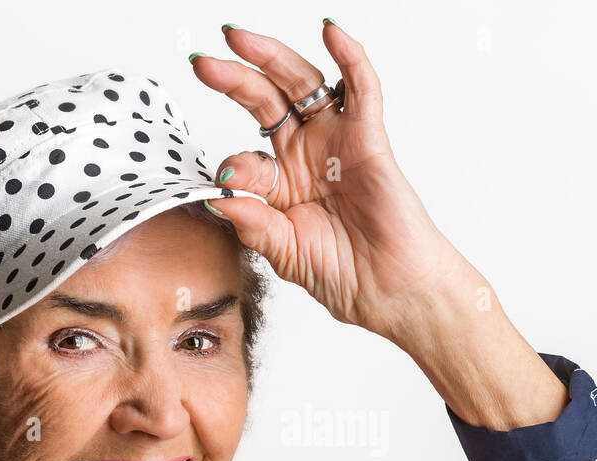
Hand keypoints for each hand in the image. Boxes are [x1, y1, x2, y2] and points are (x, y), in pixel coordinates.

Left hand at [189, 20, 470, 342]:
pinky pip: (362, 90)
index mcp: (282, 184)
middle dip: (233, 79)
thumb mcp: (285, 252)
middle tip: (206, 64)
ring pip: (302, 84)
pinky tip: (331, 33)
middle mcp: (306, 156)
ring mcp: (336, 143)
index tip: (224, 181)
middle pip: (265, 101)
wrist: (390, 292)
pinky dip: (349, 58)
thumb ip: (254, 224)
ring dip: (270, 57)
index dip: (233, 165)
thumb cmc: (345, 275)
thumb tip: (219, 196)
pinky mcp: (369, 140)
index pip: (247, 156)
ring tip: (239, 39)